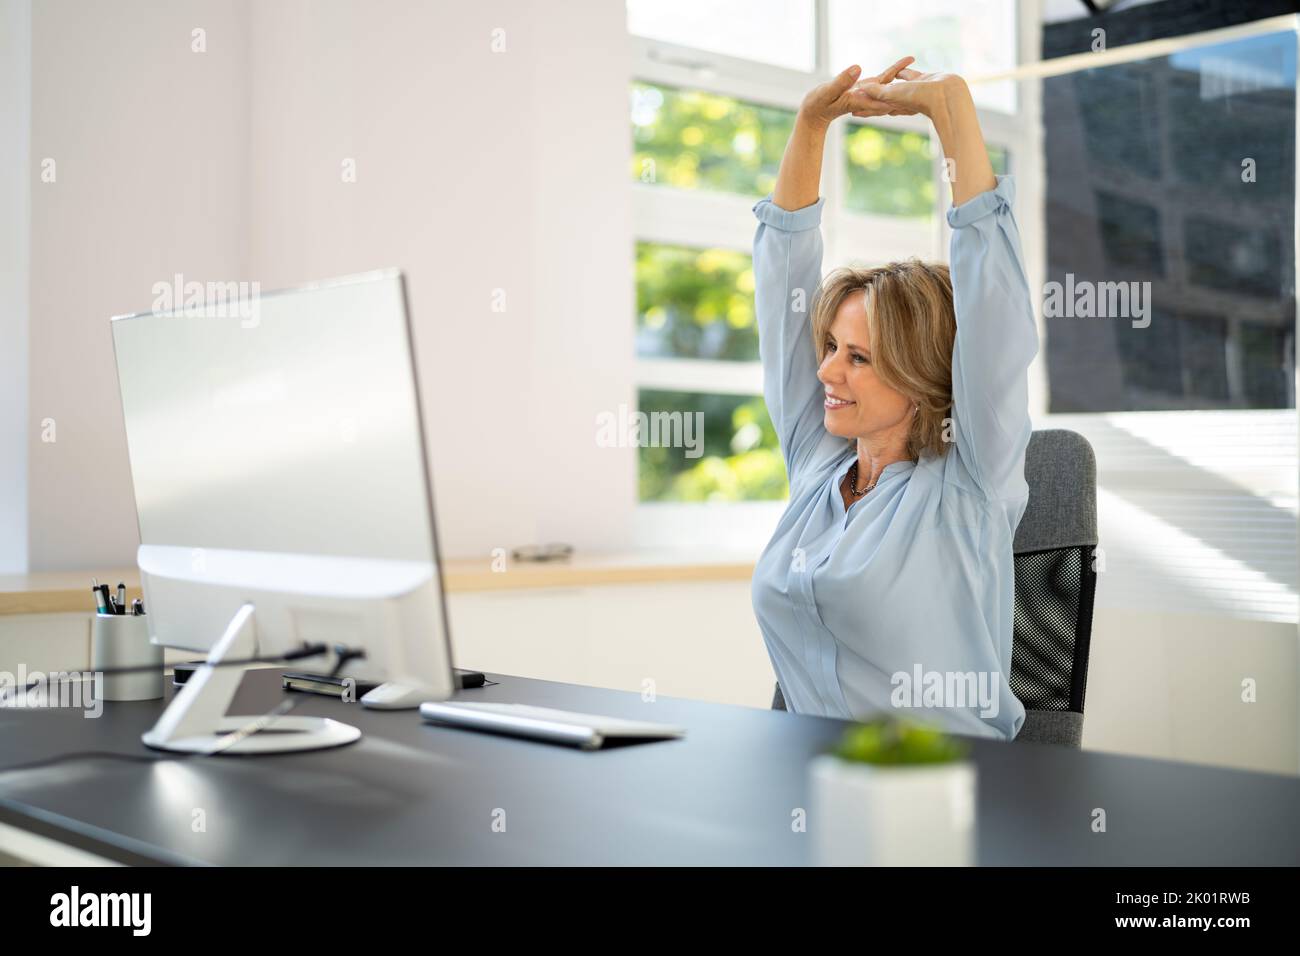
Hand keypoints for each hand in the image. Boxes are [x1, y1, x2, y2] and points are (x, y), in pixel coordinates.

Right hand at [797, 57, 915, 129]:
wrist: (815, 112)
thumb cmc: (817, 104)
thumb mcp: (827, 91)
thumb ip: (842, 81)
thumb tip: (858, 68)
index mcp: (861, 101)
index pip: (882, 98)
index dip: (898, 94)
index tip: (913, 91)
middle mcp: (868, 99)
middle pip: (892, 94)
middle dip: (908, 90)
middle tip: (927, 82)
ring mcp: (868, 94)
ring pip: (890, 87)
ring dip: (904, 80)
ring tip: (919, 68)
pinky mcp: (866, 88)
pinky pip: (883, 81)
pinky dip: (894, 74)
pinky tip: (906, 66)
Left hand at [852, 67, 967, 119]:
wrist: (947, 94)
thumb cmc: (920, 98)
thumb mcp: (894, 95)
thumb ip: (877, 92)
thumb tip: (859, 91)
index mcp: (893, 105)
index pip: (874, 107)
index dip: (863, 107)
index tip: (852, 109)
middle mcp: (902, 99)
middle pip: (883, 97)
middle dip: (872, 96)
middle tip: (861, 94)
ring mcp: (912, 89)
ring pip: (895, 85)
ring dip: (886, 82)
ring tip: (877, 80)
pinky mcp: (922, 79)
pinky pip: (908, 75)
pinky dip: (901, 71)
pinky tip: (897, 69)